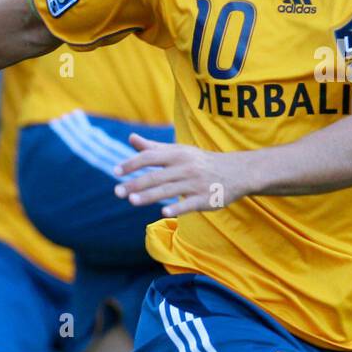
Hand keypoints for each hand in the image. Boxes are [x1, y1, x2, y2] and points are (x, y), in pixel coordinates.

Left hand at [114, 134, 247, 216]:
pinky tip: (163, 213)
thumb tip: (131, 138)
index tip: (115, 172)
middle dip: (136, 183)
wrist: (236, 172)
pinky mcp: (205, 198)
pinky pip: (189, 204)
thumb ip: (154, 148)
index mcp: (178, 155)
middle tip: (117, 192)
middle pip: (157, 176)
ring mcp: (196, 184)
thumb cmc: (201, 162)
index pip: (150, 157)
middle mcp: (186, 168)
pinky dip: (177, 208)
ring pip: (169, 190)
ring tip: (131, 201)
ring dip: (149, 195)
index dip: (132, 164)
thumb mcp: (180, 151)